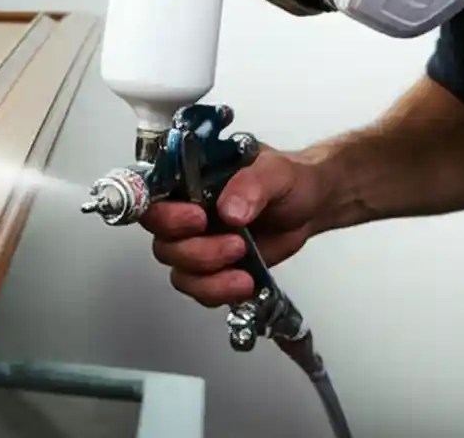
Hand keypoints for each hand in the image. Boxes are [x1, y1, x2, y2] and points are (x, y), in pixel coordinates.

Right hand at [140, 149, 333, 307]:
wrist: (310, 205)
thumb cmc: (288, 179)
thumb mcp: (275, 171)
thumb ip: (251, 185)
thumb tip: (229, 211)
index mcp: (189, 179)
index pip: (152, 195)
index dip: (163, 213)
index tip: (194, 218)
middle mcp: (184, 210)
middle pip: (163, 240)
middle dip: (194, 248)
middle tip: (233, 241)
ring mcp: (197, 241)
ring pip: (179, 269)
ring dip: (208, 274)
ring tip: (243, 263)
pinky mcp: (213, 268)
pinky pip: (200, 289)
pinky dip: (219, 292)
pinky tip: (244, 282)